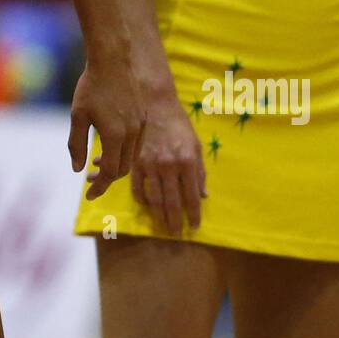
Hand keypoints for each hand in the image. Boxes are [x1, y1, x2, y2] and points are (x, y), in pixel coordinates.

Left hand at [68, 42, 144, 199]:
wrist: (113, 60)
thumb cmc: (91, 86)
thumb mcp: (78, 116)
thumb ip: (77, 145)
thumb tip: (77, 170)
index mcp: (114, 135)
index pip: (111, 173)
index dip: (100, 187)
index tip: (89, 195)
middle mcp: (132, 133)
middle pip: (123, 169)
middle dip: (108, 179)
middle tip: (91, 181)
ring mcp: (140, 125)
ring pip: (132, 158)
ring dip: (118, 166)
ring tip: (100, 165)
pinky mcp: (143, 117)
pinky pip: (136, 144)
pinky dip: (125, 153)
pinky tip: (112, 148)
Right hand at [130, 88, 204, 232]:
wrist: (154, 104)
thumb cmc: (179, 124)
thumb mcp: (196, 145)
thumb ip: (199, 172)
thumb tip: (203, 196)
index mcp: (187, 161)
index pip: (191, 196)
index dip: (193, 214)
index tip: (195, 226)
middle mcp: (169, 165)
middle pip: (172, 202)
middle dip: (175, 221)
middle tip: (177, 234)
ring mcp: (150, 164)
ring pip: (154, 199)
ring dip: (159, 215)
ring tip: (163, 226)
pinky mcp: (135, 162)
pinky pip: (137, 187)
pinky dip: (142, 199)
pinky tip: (147, 206)